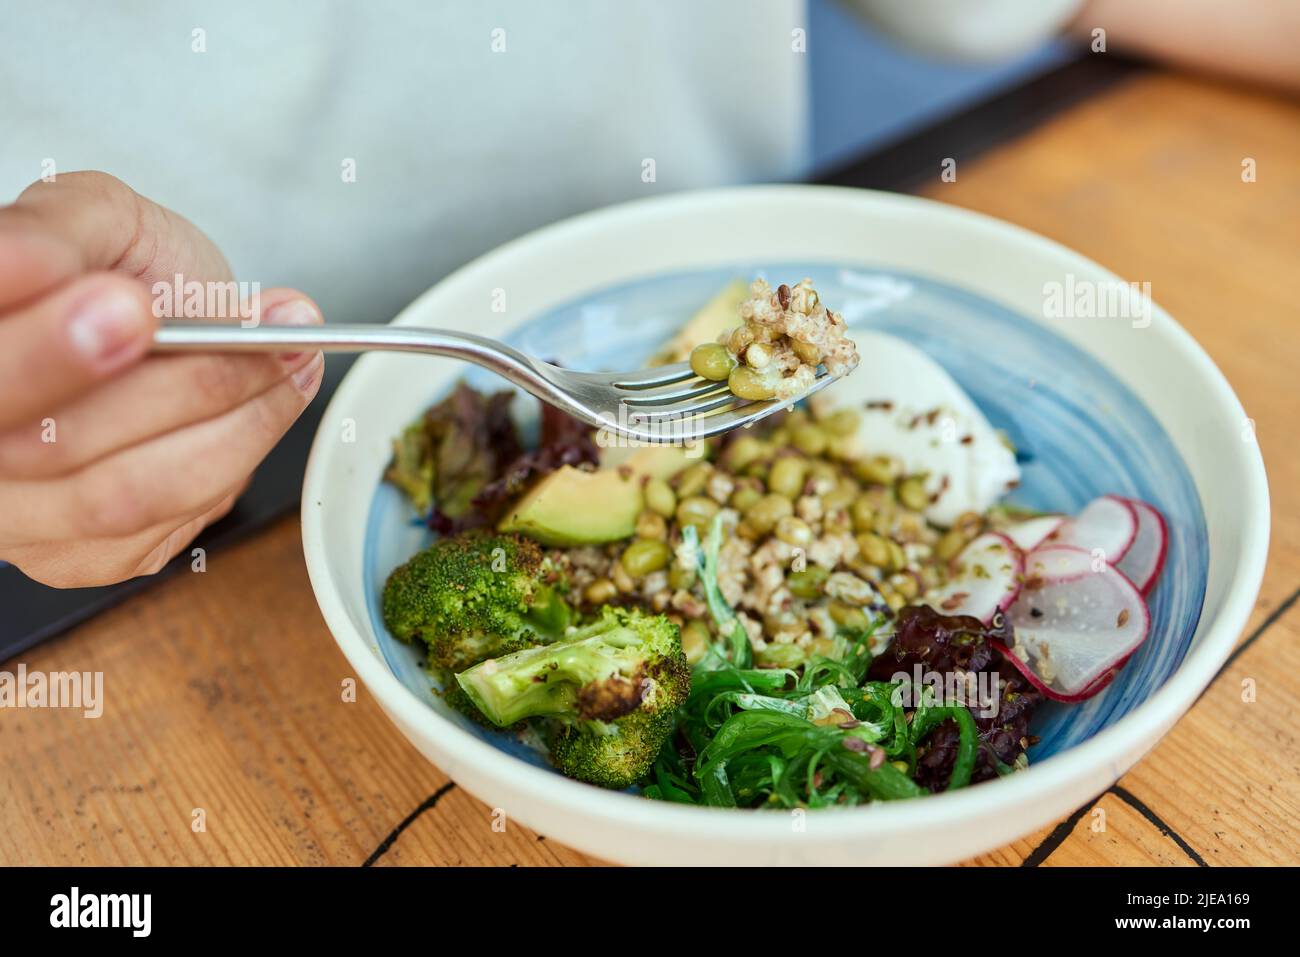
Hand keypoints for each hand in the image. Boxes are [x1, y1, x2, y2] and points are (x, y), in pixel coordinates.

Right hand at [0, 171, 323, 586]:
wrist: (164, 322)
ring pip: (119, 493)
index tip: (133, 307)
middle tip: (259, 336)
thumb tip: (23, 262)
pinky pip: (168, 517)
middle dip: (176, 386)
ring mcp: (18, 516)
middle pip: (43, 448)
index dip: (46, 350)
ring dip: (231, 418)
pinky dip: (239, 452)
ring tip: (292, 355)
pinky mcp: (83, 554)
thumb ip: (54, 231)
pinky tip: (271, 399)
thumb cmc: (123, 274)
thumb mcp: (94, 218)